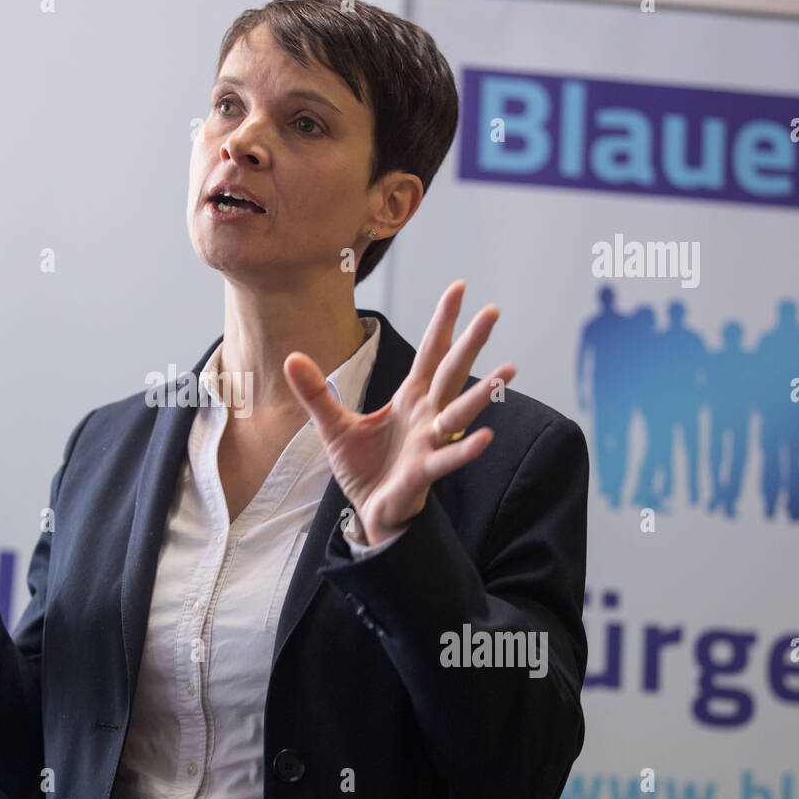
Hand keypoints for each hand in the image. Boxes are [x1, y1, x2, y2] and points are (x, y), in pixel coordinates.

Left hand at [284, 281, 513, 544]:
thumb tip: (290, 357)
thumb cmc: (364, 468)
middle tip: (493, 310)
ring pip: (458, 412)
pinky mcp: (423, 471)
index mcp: (409, 398)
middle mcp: (426, 415)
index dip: (442, 321)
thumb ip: (315, 392)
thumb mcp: (333, 426)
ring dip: (482, 393)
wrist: (370, 511)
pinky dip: (465, 449)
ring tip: (508, 371)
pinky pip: (447, 459)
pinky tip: (485, 437)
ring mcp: (428, 442)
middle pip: (451, 371)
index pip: (430, 352)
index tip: (458, 288)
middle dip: (470, 342)